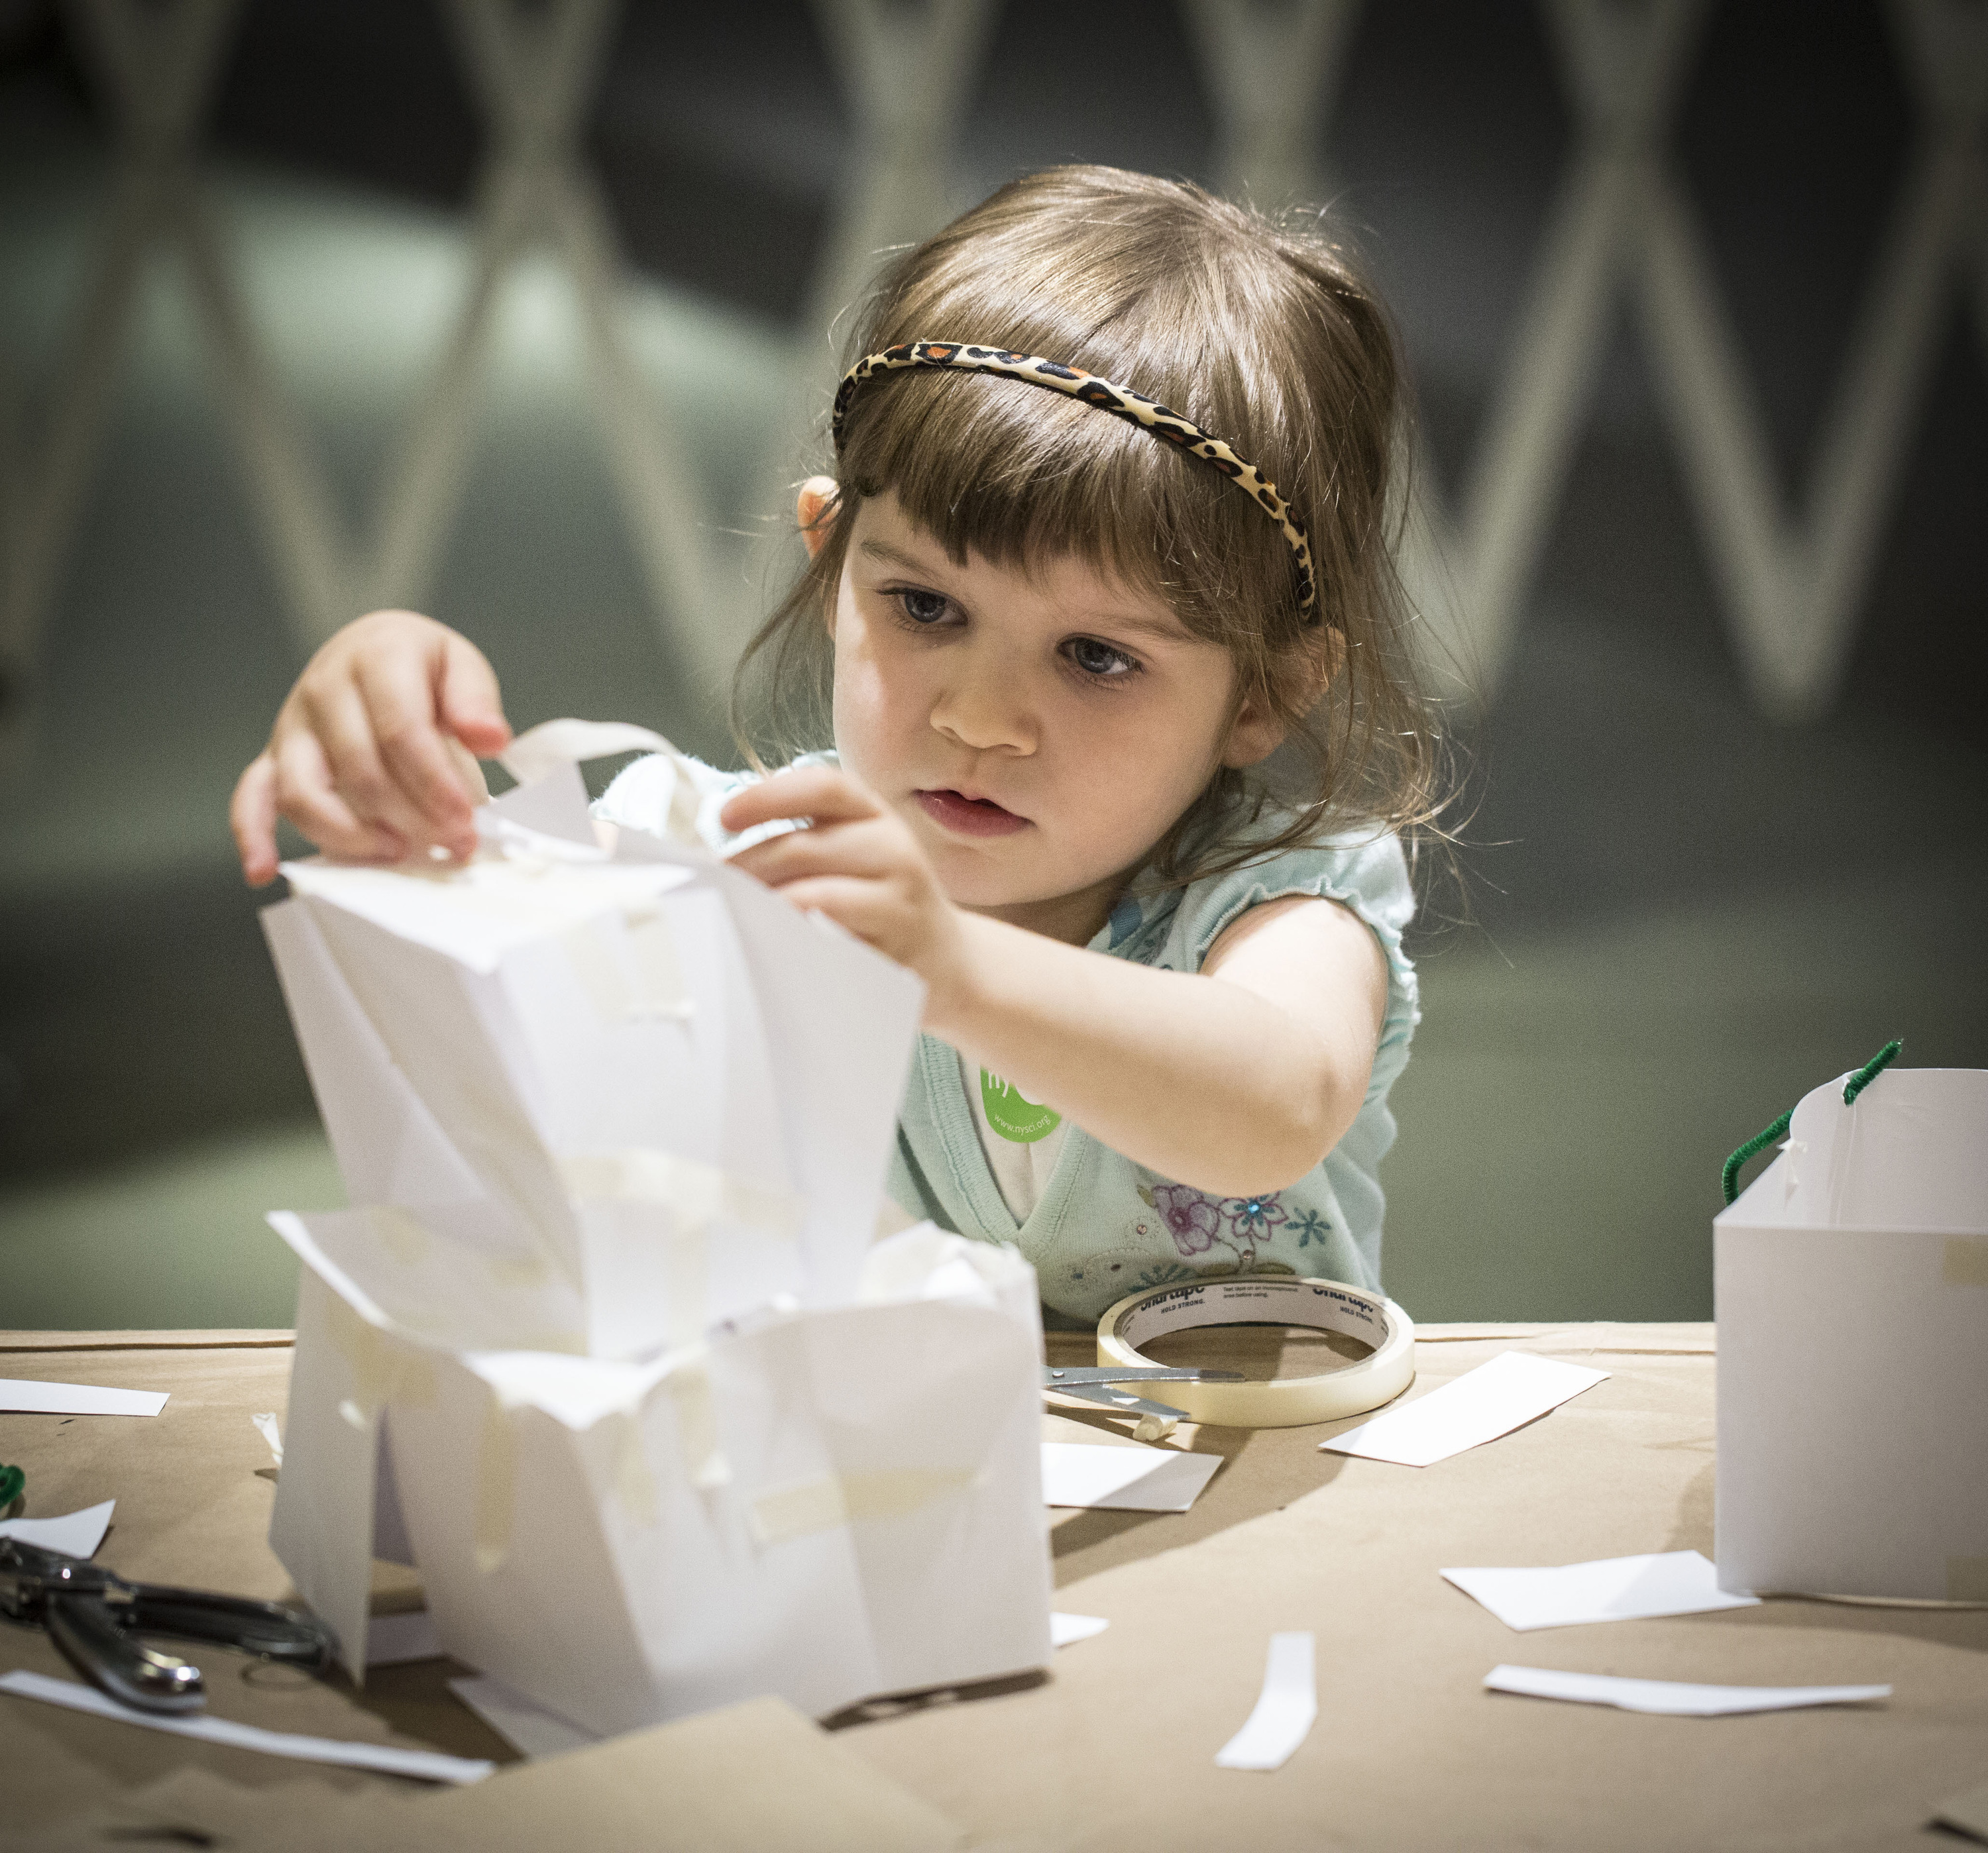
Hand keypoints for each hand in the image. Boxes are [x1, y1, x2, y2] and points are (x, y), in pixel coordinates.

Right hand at [229, 611, 510, 886]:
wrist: (373, 648)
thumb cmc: (420, 665)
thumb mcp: (461, 666)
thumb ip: (476, 701)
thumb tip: (489, 737)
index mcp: (375, 658)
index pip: (400, 731)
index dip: (434, 784)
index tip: (463, 819)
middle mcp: (325, 689)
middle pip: (359, 770)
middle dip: (410, 817)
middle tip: (451, 843)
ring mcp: (293, 726)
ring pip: (304, 792)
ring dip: (351, 835)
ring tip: (397, 851)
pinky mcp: (275, 756)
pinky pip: (252, 797)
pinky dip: (254, 836)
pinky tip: (264, 870)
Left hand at [722, 767, 965, 1010]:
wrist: (947, 959)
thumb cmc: (881, 902)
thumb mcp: (856, 855)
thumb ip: (806, 845)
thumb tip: (724, 862)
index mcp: (876, 815)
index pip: (824, 788)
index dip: (769, 796)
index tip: (725, 817)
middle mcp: (894, 847)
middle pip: (805, 846)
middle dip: (749, 867)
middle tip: (717, 888)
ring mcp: (900, 897)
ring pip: (815, 894)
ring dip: (766, 906)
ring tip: (737, 915)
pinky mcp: (896, 944)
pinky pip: (833, 940)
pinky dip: (796, 939)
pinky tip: (775, 943)